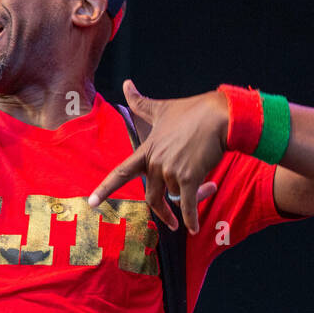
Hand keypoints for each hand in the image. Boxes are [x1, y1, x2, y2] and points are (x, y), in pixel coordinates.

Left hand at [87, 79, 226, 233]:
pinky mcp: (189, 177)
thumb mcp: (163, 107)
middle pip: (152, 196)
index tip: (92, 203)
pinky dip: (191, 218)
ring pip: (176, 197)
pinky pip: (188, 205)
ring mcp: (171, 170)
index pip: (121, 172)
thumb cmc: (194, 111)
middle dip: (162, 212)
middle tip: (171, 223)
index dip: (105, 188)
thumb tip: (126, 83)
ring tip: (208, 187)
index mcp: (147, 150)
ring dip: (192, 197)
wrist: (221, 116)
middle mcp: (155, 162)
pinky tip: (194, 229)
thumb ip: (141, 103)